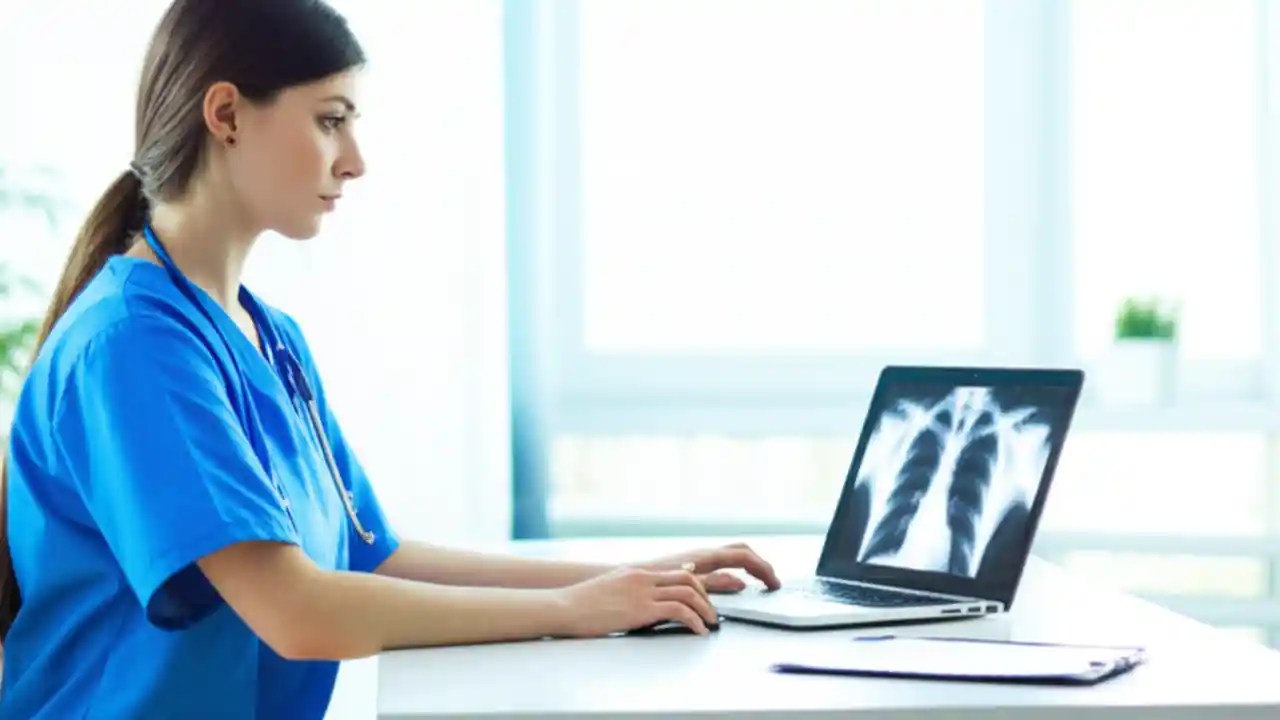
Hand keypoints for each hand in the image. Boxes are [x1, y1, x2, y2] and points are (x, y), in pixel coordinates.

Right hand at [554, 566, 718, 637]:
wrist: (565, 606)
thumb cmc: (580, 604)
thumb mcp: (609, 589)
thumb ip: (628, 591)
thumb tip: (638, 605)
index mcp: (636, 572)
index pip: (676, 572)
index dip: (696, 586)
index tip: (704, 599)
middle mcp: (643, 577)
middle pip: (688, 578)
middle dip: (706, 596)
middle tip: (710, 613)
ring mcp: (643, 591)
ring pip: (689, 592)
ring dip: (706, 610)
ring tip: (710, 624)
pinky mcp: (641, 609)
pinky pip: (679, 611)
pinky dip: (695, 621)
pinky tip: (698, 632)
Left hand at [640, 542, 781, 593]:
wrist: (629, 577)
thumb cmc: (654, 581)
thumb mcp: (687, 585)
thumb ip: (714, 583)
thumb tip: (739, 582)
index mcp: (706, 556)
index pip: (744, 557)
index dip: (763, 569)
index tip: (773, 584)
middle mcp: (704, 553)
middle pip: (741, 551)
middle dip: (760, 564)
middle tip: (772, 582)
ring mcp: (699, 557)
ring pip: (732, 555)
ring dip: (749, 565)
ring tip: (760, 581)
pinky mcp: (692, 564)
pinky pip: (723, 562)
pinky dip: (737, 568)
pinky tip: (736, 582)